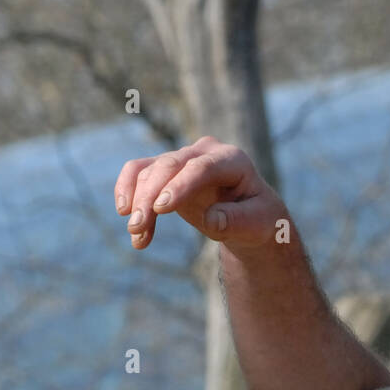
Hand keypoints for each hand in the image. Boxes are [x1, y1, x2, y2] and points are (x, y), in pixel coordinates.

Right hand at [114, 137, 284, 251]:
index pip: (201, 168)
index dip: (180, 186)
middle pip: (169, 165)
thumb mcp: (259, 224)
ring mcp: (183, 159)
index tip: (160, 208)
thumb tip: (211, 219)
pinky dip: (131, 198)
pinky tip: (131, 226)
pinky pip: (140, 176)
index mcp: (232, 160)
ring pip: (149, 170)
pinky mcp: (167, 173)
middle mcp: (205, 152)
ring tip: (137, 236)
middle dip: (149, 195)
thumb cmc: (258, 218)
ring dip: (137, 202)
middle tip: (136, 225)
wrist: (250, 216)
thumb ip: (238, 220)